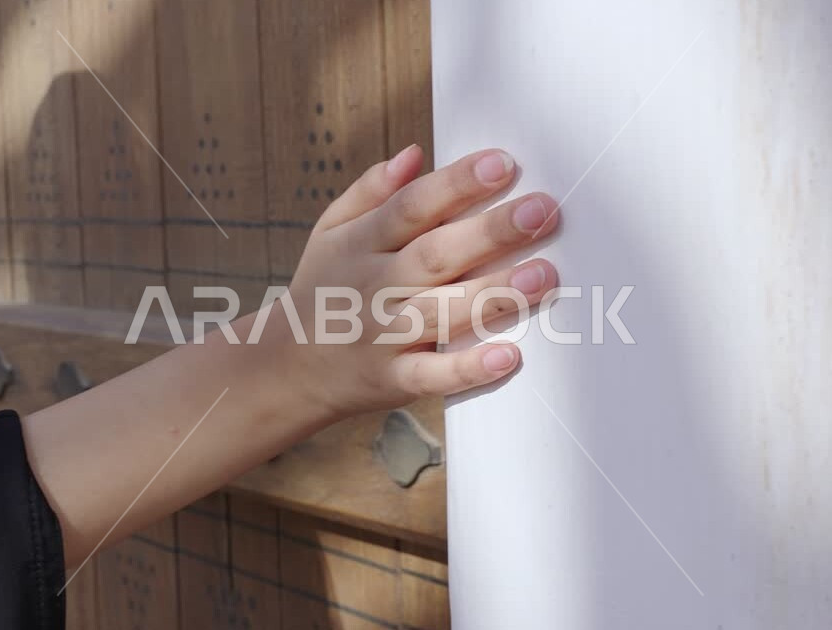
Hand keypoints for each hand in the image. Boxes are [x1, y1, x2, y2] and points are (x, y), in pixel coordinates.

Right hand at [275, 144, 560, 417]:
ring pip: (441, 312)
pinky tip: (508, 355)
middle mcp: (374, 286)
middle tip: (543, 210)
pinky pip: (432, 375)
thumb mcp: (331, 232)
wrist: (288, 367)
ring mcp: (383, 335)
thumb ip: (370, 191)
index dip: (457, 183)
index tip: (504, 163)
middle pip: (435, 255)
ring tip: (543, 274)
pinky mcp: (394, 379)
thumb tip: (415, 153)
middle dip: (490, 232)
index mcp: (361, 244)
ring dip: (493, 295)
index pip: (412, 205)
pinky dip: (468, 368)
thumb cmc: (324, 287)